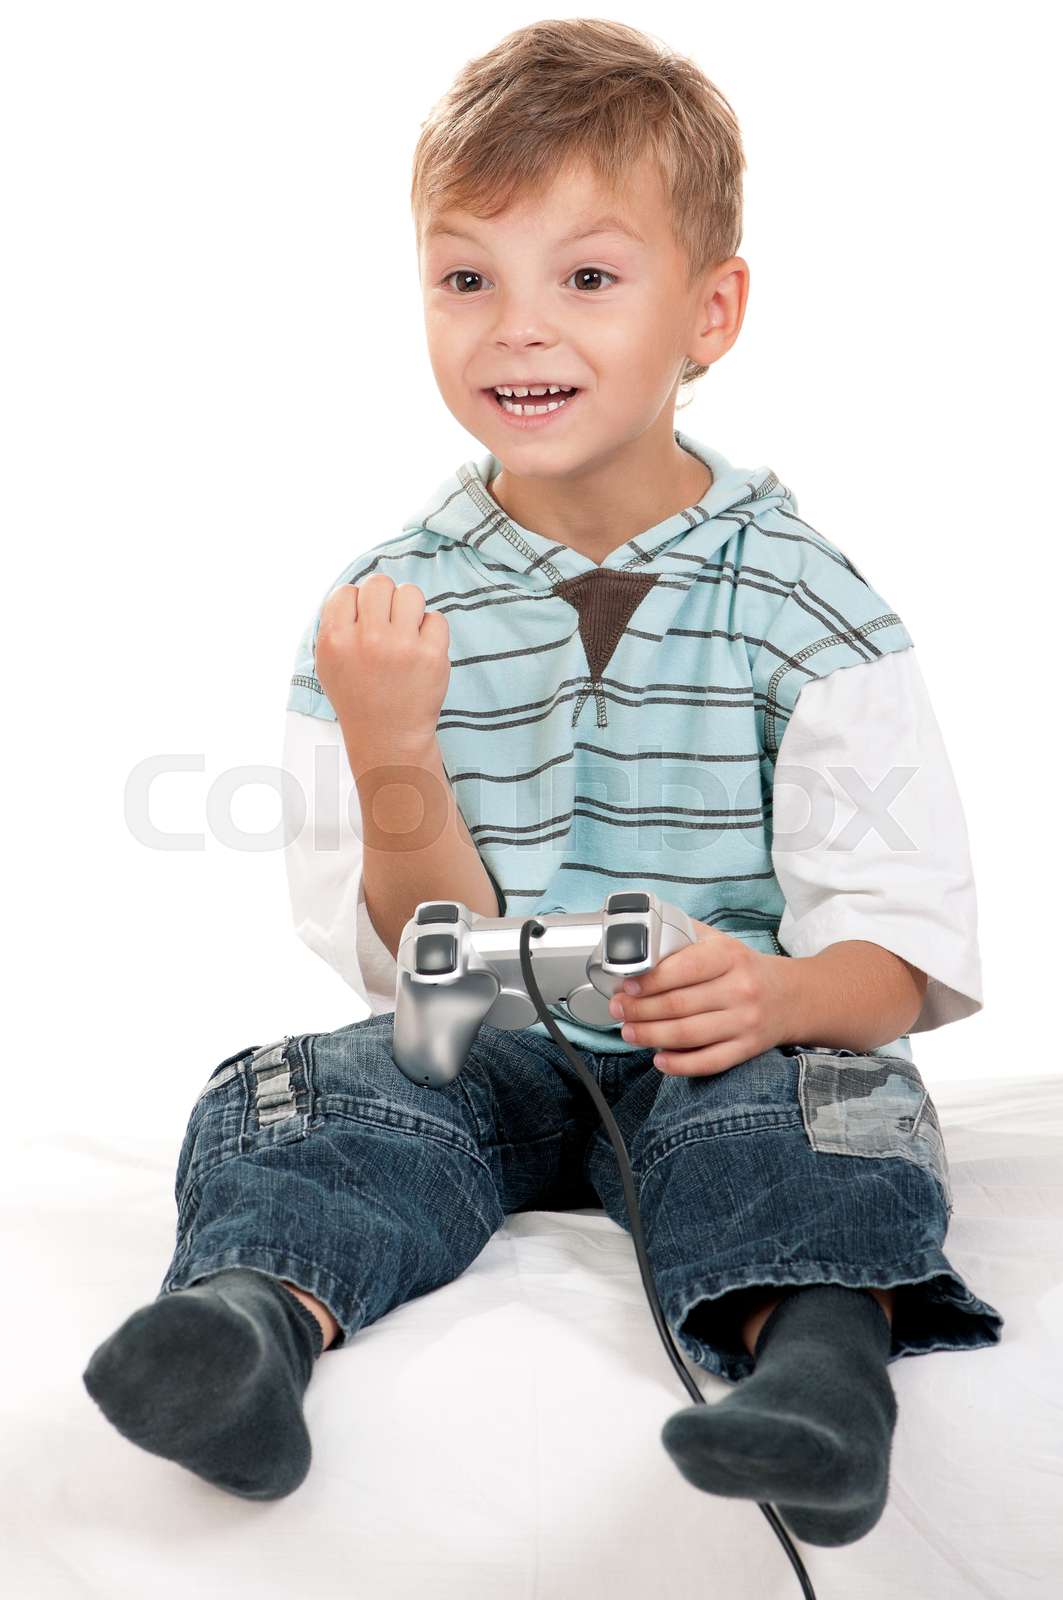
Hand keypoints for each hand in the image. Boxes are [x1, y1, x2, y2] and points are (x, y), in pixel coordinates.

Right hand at [314, 574, 450, 774]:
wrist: (388, 738)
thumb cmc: (358, 698)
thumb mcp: (328, 664)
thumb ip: (336, 625)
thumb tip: (358, 589)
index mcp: (335, 639)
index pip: (347, 590)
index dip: (357, 605)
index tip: (363, 625)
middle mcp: (367, 639)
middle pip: (379, 583)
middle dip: (384, 599)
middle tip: (387, 624)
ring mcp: (401, 646)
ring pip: (410, 593)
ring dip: (410, 609)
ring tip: (405, 633)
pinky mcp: (432, 655)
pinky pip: (436, 617)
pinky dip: (431, 631)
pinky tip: (420, 651)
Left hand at [606, 920, 797, 1075]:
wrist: (790, 996)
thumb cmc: (742, 967)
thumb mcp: (718, 941)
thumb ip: (682, 936)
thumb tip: (638, 939)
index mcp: (729, 956)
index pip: (682, 969)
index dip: (649, 980)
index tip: (626, 985)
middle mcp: (740, 989)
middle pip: (678, 1005)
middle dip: (639, 1010)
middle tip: (618, 1010)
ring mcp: (745, 1022)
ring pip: (688, 1035)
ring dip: (650, 1036)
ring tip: (629, 1032)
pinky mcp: (747, 1048)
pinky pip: (709, 1062)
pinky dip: (680, 1064)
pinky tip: (659, 1059)